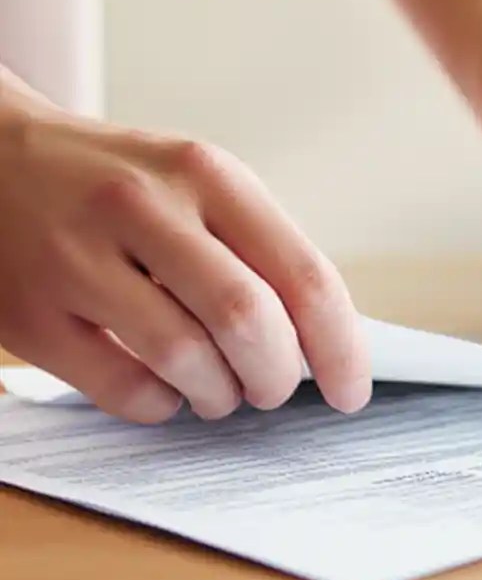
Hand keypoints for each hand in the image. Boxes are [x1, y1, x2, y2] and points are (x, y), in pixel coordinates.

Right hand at [0, 103, 370, 422]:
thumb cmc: (117, 185)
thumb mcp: (196, 184)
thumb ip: (259, 249)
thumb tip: (327, 344)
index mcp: (206, 174)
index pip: (303, 275)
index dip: (339, 347)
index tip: (351, 391)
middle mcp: (142, 207)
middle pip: (248, 320)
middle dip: (276, 376)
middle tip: (273, 390)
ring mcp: (77, 258)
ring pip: (187, 359)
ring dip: (220, 394)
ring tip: (219, 389)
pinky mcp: (29, 311)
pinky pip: (124, 388)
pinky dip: (162, 405)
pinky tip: (164, 388)